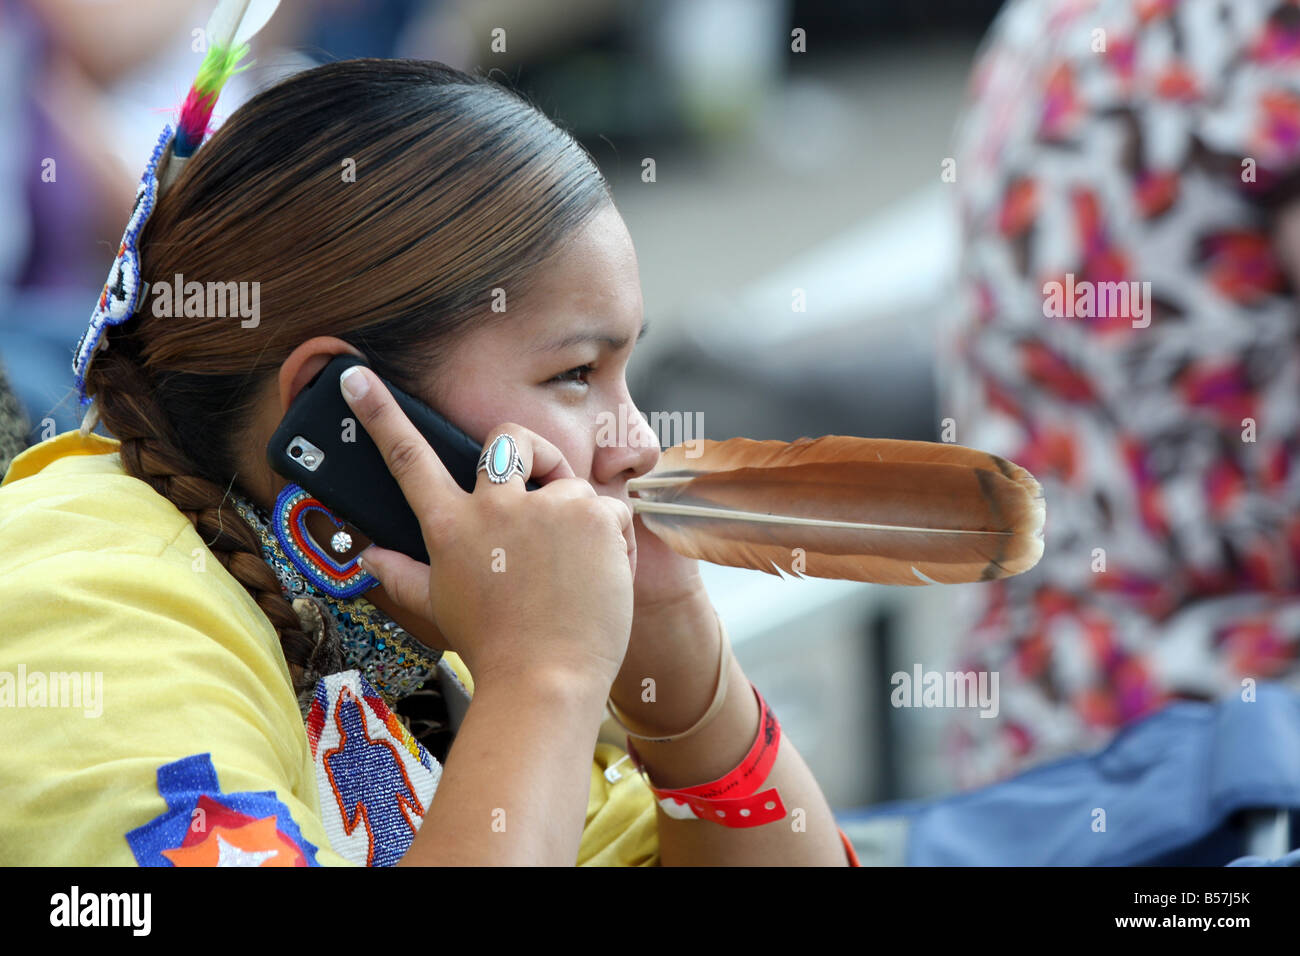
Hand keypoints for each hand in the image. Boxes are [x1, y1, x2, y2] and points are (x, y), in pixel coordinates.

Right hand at [338, 365, 636, 691]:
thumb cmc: (494, 649)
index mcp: (450, 526)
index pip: (408, 458)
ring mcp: (542, 506)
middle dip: (525, 454)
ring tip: (571, 571)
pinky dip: (609, 539)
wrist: (545, 683)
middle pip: (505, 441)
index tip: (354, 375)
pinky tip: (597, 579)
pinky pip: (608, 508)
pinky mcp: (588, 513)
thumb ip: (402, 575)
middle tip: (539, 493)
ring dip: (574, 515)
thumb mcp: (441, 608)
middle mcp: (492, 506)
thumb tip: (367, 556)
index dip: (380, 414)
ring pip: (568, 481)